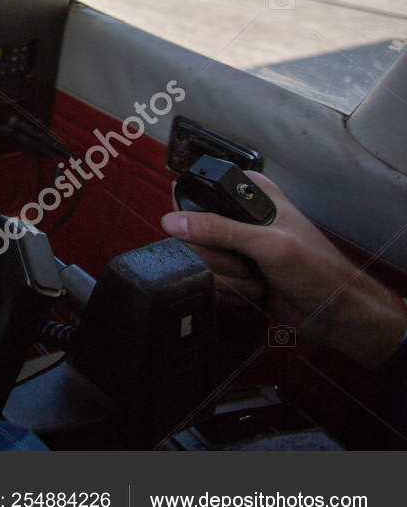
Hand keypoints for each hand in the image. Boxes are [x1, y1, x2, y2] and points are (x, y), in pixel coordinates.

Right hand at [161, 170, 406, 367]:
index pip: (195, 194)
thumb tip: (173, 222)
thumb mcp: (268, 244)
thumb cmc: (318, 271)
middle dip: (216, 257)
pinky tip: (250, 291)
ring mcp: (233, 245)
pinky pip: (206, 279)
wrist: (334, 313)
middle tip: (245, 264)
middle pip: (190, 232)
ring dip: (225, 278)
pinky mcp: (231, 271)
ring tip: (254, 280)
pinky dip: (227, 291)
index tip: (219, 239)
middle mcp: (237, 216)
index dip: (196, 219)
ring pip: (195, 259)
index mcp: (248, 194)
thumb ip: (219, 229)